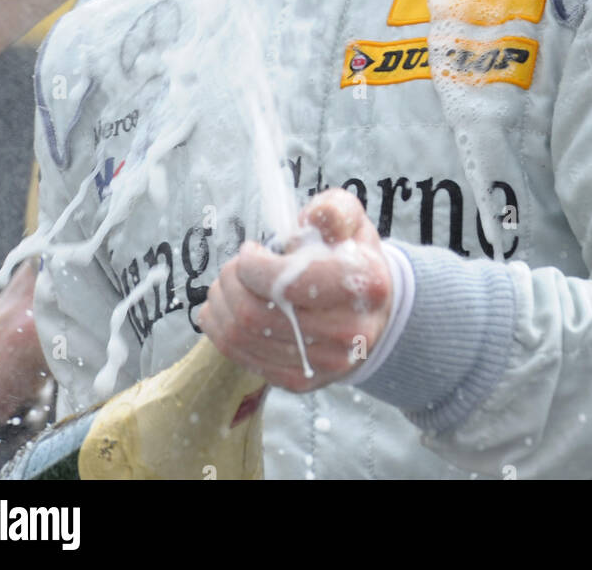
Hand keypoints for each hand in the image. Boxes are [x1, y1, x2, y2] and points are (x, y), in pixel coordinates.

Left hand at [198, 189, 391, 392]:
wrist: (371, 312)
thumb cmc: (351, 259)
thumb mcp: (351, 221)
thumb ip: (334, 210)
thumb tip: (315, 217)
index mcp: (364, 283)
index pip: (289, 282)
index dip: (254, 265)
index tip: (251, 251)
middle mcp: (349, 330)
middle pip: (257, 313)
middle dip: (230, 283)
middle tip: (232, 268)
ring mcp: (325, 363)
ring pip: (244, 337)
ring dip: (221, 306)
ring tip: (224, 286)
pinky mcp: (301, 382)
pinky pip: (245, 359)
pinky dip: (221, 332)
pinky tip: (223, 311)